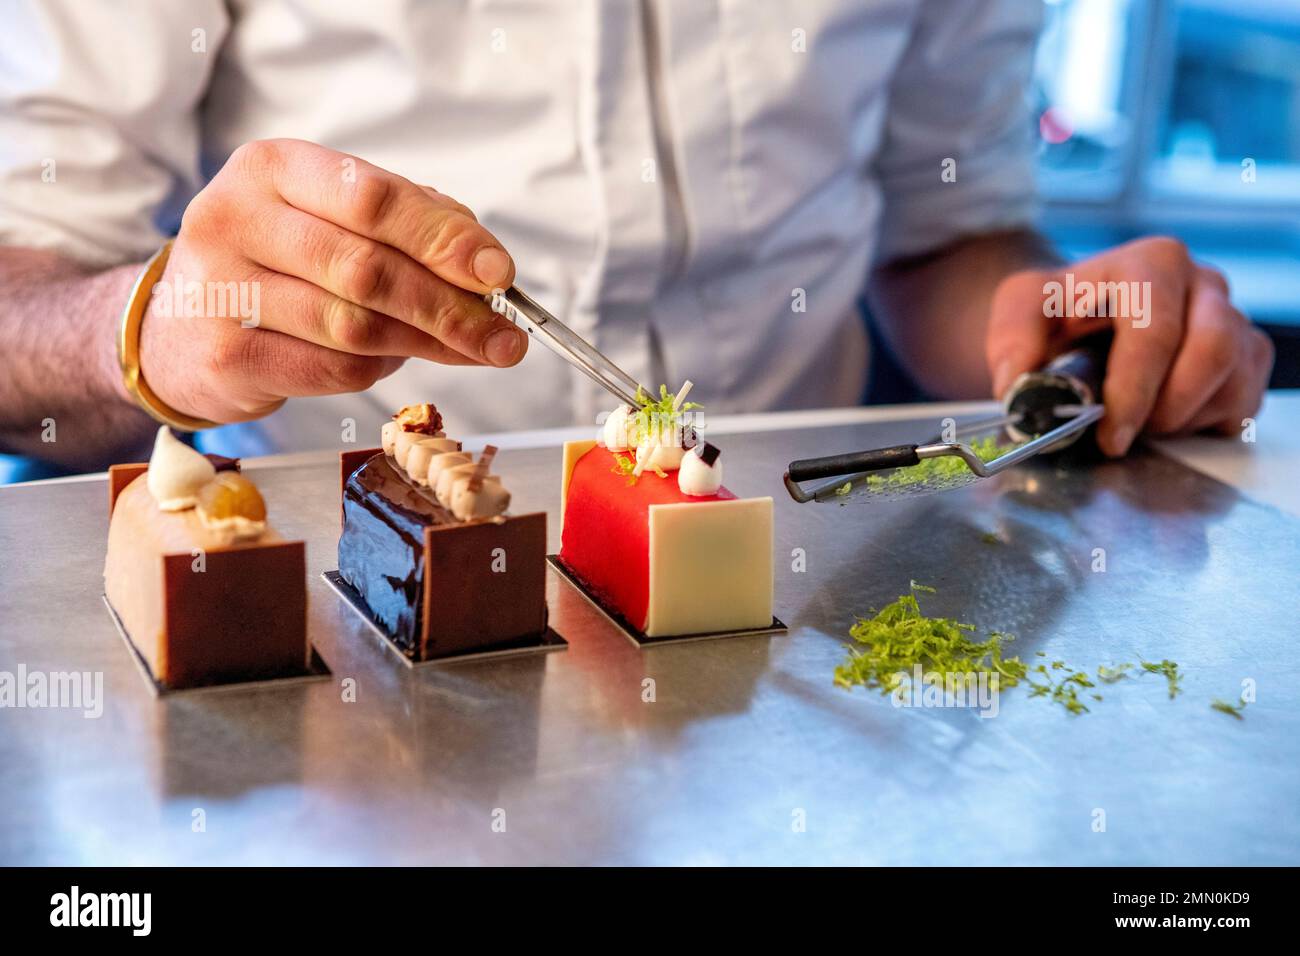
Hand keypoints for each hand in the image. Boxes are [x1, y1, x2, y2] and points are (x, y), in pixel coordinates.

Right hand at [138, 138, 527, 422]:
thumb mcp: (330, 220)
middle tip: (504, 337)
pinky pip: (334, 368)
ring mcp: (221, 290)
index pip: (373, 199)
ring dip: (427, 343)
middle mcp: (236, 218)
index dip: (444, 239)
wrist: (177, 330)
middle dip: (450, 307)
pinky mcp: (226, 355)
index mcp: (272, 167)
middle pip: (368, 269)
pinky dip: (382, 369)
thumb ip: (408, 226)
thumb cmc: (276, 264)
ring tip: (471, 349)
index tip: (499, 273)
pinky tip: (398, 359)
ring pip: (355, 325)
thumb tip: (486, 267)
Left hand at [986, 237, 1273, 455]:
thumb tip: (1017, 382)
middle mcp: (1203, 285)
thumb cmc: (1054, 316)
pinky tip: (1164, 420)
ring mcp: (1232, 319)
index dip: (1134, 389)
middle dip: (1167, 406)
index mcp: (1151, 264)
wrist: (1077, 324)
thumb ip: (1012, 339)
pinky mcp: (1247, 356)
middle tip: (1125, 434)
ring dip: (1184, 417)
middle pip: (1214, 349)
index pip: (1156, 329)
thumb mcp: (1019, 311)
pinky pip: (1245, 402)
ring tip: (1139, 421)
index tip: (1111, 434)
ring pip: (1234, 379)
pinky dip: (1204, 424)